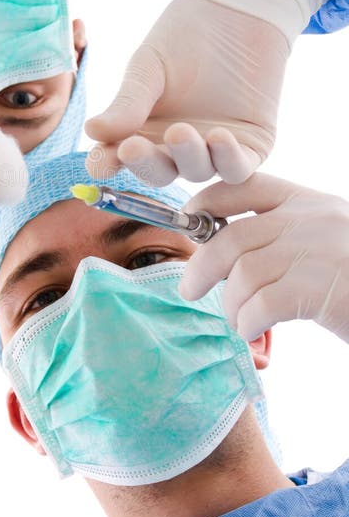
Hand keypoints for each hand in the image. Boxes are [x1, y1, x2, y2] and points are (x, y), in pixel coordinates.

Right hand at [85, 0, 288, 184]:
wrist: (237, 11)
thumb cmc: (185, 36)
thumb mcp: (149, 67)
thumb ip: (128, 103)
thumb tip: (91, 132)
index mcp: (141, 132)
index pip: (118, 159)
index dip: (107, 164)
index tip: (100, 162)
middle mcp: (174, 150)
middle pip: (157, 172)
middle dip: (144, 163)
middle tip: (130, 147)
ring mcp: (211, 152)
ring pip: (196, 171)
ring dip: (186, 157)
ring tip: (179, 132)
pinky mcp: (250, 147)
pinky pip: (238, 167)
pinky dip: (228, 159)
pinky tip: (218, 137)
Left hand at [178, 174, 348, 342]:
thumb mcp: (327, 241)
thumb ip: (285, 237)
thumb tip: (228, 257)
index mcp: (311, 201)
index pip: (245, 185)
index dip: (206, 201)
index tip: (189, 221)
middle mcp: (313, 218)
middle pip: (232, 235)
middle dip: (201, 265)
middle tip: (190, 289)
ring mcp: (320, 250)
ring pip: (244, 273)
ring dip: (231, 304)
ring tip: (238, 321)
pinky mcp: (325, 287)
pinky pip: (262, 303)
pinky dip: (247, 322)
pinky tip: (253, 331)